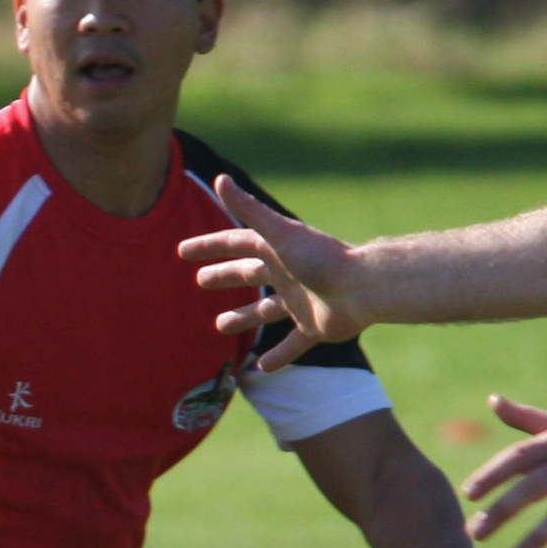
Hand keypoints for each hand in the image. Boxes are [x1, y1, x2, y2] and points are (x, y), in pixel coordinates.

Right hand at [179, 175, 365, 370]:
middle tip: (200, 282)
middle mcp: (288, 274)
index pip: (237, 244)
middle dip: (225, 277)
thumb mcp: (278, 233)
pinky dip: (279, 356)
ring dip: (245, 318)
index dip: (210, 247)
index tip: (183, 251)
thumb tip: (219, 178)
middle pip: (250, 275)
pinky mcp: (315, 327)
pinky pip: (293, 343)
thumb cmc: (321, 259)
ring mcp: (302, 302)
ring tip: (220, 327)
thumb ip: (248, 208)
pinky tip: (261, 369)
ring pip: (267, 312)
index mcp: (278, 251)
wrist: (363, 288)